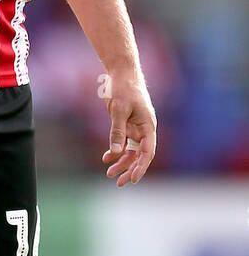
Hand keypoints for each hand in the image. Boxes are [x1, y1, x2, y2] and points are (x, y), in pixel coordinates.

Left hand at [101, 70, 156, 186]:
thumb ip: (117, 131)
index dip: (141, 167)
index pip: (148, 152)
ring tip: (109, 174)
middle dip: (130, 169)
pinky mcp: (127, 125)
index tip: (133, 179)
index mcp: (148, 126)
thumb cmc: (123, 88)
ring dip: (121, 162)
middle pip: (140, 155)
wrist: (121, 73)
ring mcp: (136, 128)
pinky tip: (106, 158)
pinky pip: (123, 143)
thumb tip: (115, 152)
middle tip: (119, 182)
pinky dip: (115, 151)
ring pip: (131, 151)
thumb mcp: (119, 109)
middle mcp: (144, 129)